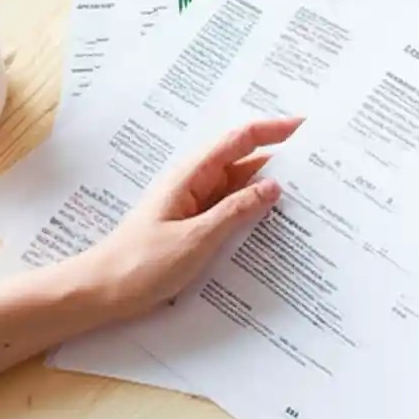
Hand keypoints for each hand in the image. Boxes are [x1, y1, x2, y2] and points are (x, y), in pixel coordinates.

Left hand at [69, 117, 301, 320]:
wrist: (101, 292)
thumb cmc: (141, 263)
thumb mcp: (196, 238)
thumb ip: (236, 211)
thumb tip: (273, 186)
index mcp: (191, 176)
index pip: (239, 141)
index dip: (272, 129)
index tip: (305, 126)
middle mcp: (194, 184)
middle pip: (243, 162)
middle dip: (279, 158)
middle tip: (317, 163)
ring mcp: (194, 206)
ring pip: (240, 188)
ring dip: (268, 188)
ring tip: (306, 192)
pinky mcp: (194, 227)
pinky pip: (230, 212)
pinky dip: (253, 212)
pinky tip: (274, 223)